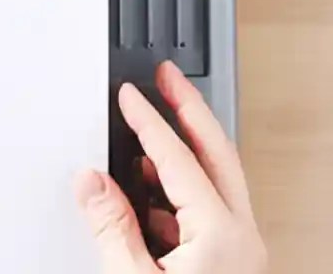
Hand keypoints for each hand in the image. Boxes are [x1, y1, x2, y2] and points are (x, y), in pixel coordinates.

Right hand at [74, 62, 266, 273]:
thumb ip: (112, 228)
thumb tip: (91, 181)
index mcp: (221, 235)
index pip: (179, 159)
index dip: (150, 120)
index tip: (130, 95)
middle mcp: (241, 238)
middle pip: (217, 152)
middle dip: (189, 108)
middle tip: (168, 77)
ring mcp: (240, 251)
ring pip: (219, 178)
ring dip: (187, 146)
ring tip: (156, 122)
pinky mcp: (230, 263)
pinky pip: (211, 207)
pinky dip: (182, 186)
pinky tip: (153, 186)